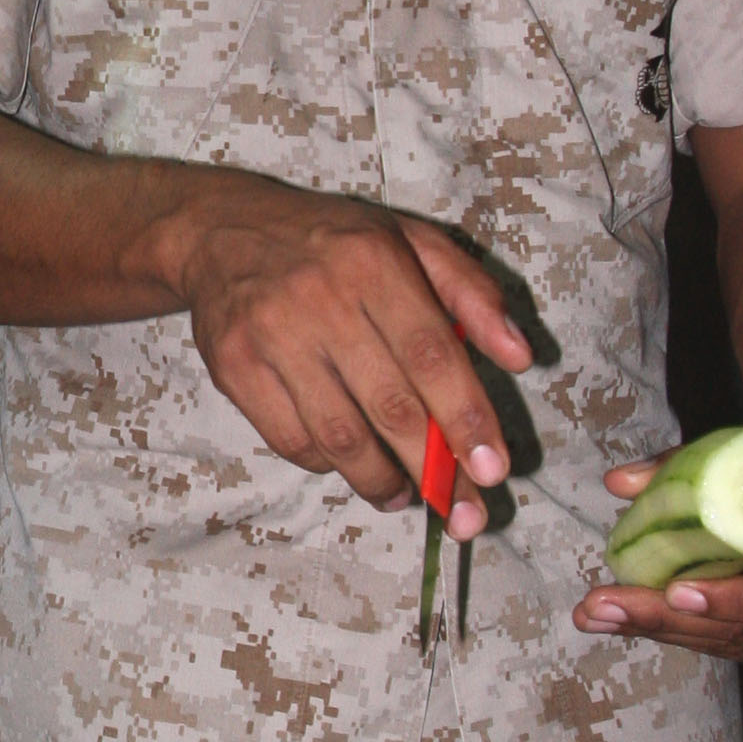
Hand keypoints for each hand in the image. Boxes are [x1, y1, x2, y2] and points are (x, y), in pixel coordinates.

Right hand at [163, 175, 530, 535]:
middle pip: (390, 406)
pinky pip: (289, 439)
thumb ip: (473, 293)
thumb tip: (521, 356)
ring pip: (338, 435)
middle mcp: (322, 299)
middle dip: (433, 469)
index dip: (466, 418)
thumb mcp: (411, 241)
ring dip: (379, 480)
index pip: (432, 354)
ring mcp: (272, 336)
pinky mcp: (233, 366)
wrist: (221, 231)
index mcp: (375, 262)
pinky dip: (326, 464)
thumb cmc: (333, 242)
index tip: (491, 469)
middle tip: (462, 511)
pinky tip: (345, 461)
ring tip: (402, 494)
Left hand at [572, 436, 742, 667]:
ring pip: (738, 644)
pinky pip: (739, 647)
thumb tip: (620, 481)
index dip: (738, 600)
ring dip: (663, 631)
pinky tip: (632, 621)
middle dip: (671, 620)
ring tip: (598, 615)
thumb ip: (693, 465)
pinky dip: (684, 633)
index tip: (676, 592)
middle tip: (602, 606)